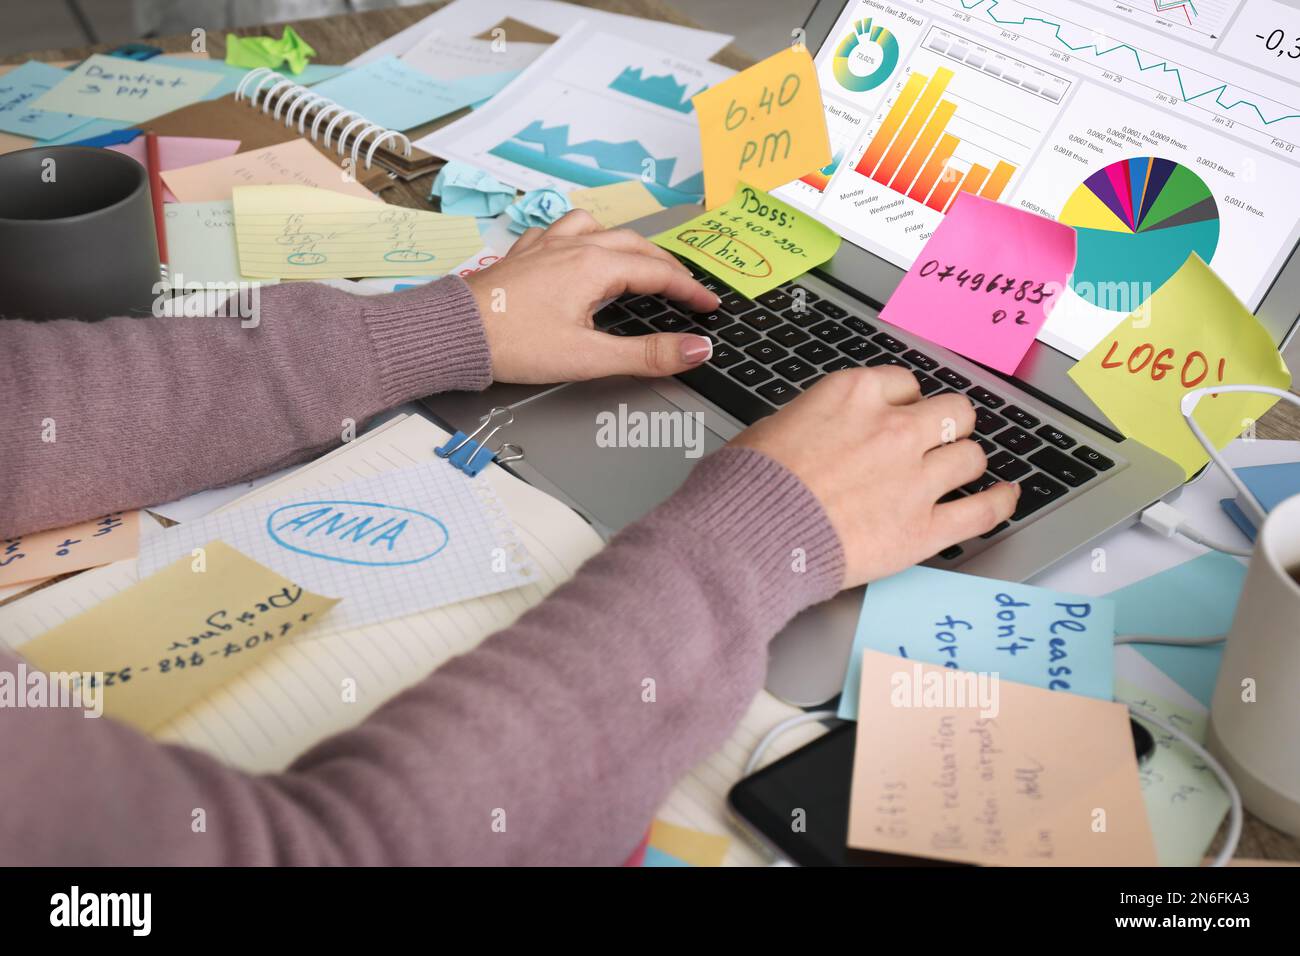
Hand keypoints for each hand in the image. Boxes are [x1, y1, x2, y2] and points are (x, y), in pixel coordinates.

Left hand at [463, 210, 719, 383]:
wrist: (456, 334)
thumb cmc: (516, 344)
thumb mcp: (590, 357)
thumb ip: (648, 354)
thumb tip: (697, 349)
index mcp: (595, 266)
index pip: (658, 273)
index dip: (689, 290)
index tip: (710, 305)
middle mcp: (573, 246)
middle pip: (633, 245)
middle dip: (664, 265)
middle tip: (684, 287)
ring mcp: (545, 245)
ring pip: (596, 226)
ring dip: (623, 241)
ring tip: (634, 258)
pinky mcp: (522, 254)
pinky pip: (558, 230)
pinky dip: (579, 235)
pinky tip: (574, 250)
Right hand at [731, 367, 1019, 587]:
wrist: (750, 534)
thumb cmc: (749, 485)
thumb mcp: (773, 428)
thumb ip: (814, 422)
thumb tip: (820, 433)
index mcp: (854, 395)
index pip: (905, 384)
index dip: (905, 401)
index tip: (900, 414)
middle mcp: (893, 429)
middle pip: (952, 412)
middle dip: (946, 425)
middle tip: (938, 439)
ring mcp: (914, 479)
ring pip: (971, 456)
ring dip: (966, 461)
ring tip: (961, 470)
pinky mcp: (922, 529)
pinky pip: (982, 511)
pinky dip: (999, 503)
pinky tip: (1005, 497)